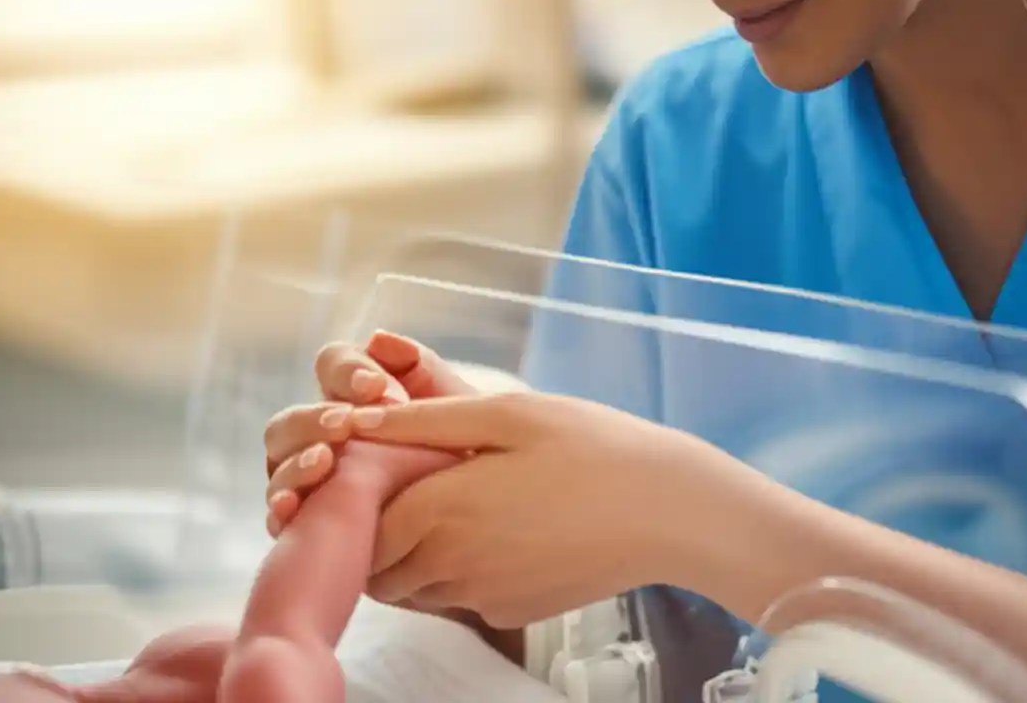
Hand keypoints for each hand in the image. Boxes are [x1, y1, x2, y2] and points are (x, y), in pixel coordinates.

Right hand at [263, 331, 475, 533]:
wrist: (482, 524)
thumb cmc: (466, 457)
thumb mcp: (458, 412)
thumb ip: (423, 371)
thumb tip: (379, 337)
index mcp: (355, 397)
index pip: (332, 366)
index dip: (346, 371)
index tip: (376, 387)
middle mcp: (322, 436)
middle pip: (292, 416)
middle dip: (314, 417)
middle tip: (346, 423)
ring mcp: (309, 482)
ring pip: (279, 461)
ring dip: (297, 458)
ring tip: (325, 461)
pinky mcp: (309, 526)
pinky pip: (279, 516)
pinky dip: (281, 507)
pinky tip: (293, 506)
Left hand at [347, 392, 767, 628]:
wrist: (669, 511)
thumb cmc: (594, 448)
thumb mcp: (509, 412)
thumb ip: (425, 418)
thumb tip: (358, 419)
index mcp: (439, 511)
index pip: (356, 525)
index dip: (358, 498)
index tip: (382, 467)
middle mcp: (450, 566)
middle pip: (376, 568)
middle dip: (379, 534)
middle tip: (414, 488)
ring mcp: (481, 597)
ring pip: (413, 589)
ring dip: (416, 556)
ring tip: (459, 507)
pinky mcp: (512, 614)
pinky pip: (460, 599)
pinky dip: (461, 573)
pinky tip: (503, 530)